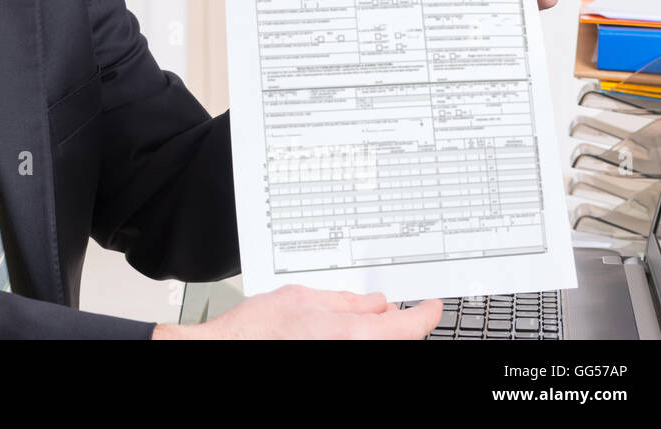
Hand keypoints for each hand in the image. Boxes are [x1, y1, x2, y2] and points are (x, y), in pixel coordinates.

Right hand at [151, 284, 441, 338]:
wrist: (227, 351)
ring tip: (357, 318)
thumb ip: (345, 301)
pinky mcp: (328, 363)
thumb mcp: (302, 298)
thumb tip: (375, 303)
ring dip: (375, 334)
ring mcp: (344, 362)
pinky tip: (337, 334)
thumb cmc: (255, 331)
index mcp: (351, 334)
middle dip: (397, 323)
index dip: (427, 314)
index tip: (433, 305)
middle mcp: (353, 353)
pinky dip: (355, 340)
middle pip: (394, 340)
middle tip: (391, 307)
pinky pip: (356, 351)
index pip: (408, 327)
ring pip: (376, 346)